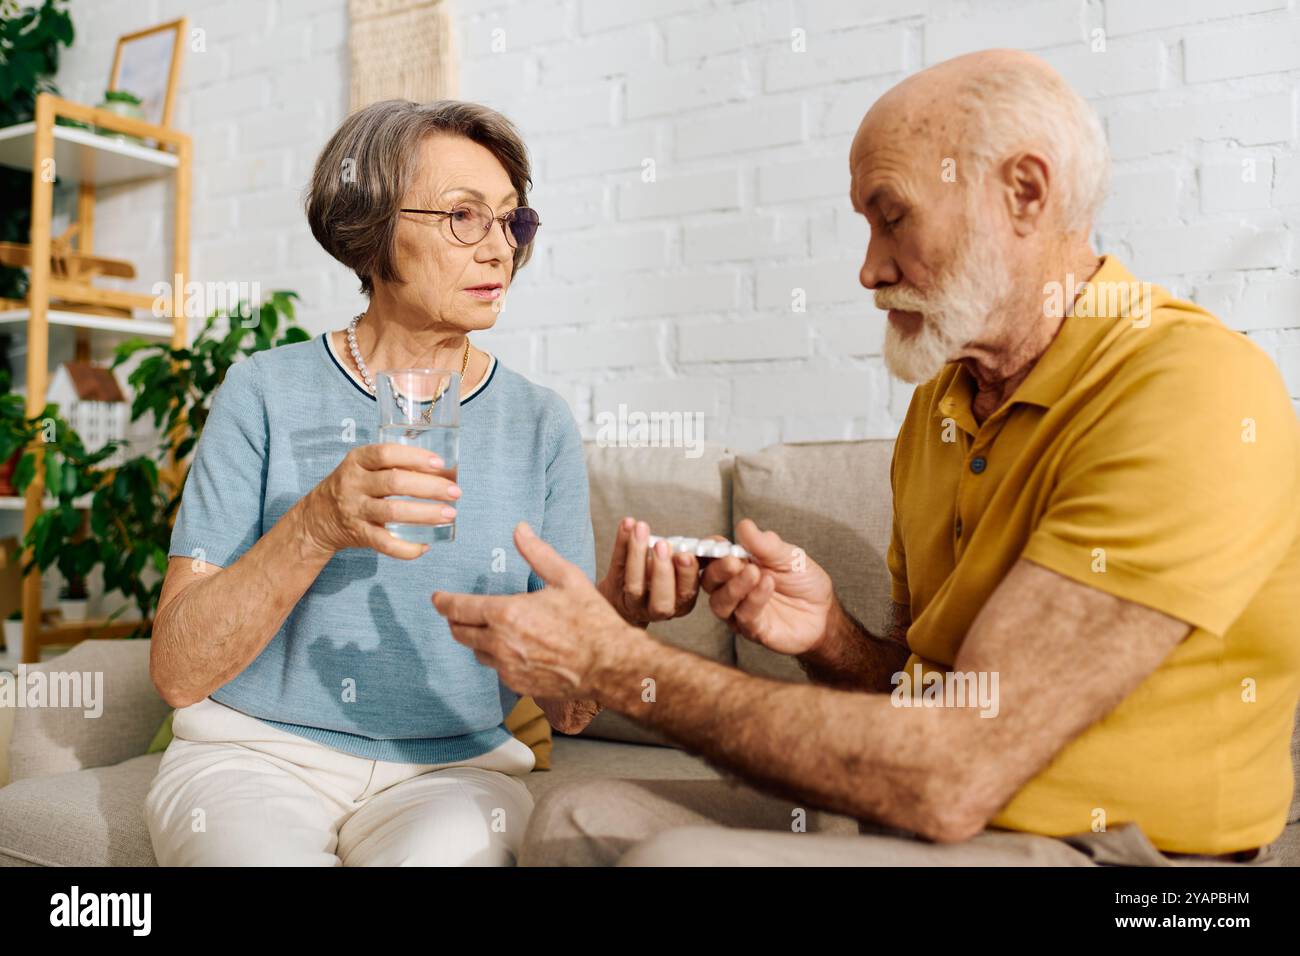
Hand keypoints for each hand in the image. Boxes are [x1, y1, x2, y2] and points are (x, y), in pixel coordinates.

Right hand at [299, 443, 460, 559]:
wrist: (318, 517)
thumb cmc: (354, 486)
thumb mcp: (364, 468)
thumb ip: (394, 466)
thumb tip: (440, 471)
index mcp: (358, 461)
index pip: (387, 453)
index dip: (415, 457)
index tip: (440, 464)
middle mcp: (354, 483)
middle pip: (395, 483)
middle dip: (430, 487)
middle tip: (455, 492)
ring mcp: (354, 509)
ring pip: (393, 512)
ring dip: (426, 514)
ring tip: (450, 514)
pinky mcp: (358, 533)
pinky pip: (384, 543)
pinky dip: (406, 548)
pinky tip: (424, 546)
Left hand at [432, 522, 633, 700]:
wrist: (609, 664)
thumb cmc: (591, 619)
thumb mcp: (566, 577)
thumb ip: (537, 553)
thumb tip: (519, 529)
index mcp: (507, 613)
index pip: (459, 609)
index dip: (443, 602)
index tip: (437, 598)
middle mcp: (500, 643)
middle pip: (460, 633)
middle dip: (455, 621)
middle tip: (457, 613)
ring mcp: (508, 667)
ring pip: (478, 653)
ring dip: (478, 640)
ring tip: (490, 629)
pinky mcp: (518, 685)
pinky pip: (497, 669)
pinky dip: (499, 657)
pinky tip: (515, 648)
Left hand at [597, 517, 701, 626]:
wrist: (627, 593)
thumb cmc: (666, 575)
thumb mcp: (687, 568)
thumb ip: (704, 555)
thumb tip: (719, 543)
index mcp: (681, 603)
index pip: (686, 593)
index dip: (686, 575)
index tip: (685, 554)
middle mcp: (658, 608)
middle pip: (661, 600)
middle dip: (663, 572)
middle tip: (662, 545)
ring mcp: (633, 601)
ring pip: (634, 585)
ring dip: (637, 554)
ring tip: (641, 529)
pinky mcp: (613, 586)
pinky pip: (617, 565)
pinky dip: (621, 543)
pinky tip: (628, 523)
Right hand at [700, 518, 834, 655]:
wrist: (823, 610)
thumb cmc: (801, 580)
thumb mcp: (787, 555)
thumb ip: (765, 544)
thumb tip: (745, 526)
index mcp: (736, 566)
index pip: (711, 557)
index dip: (709, 550)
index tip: (716, 543)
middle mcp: (732, 589)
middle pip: (709, 581)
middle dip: (719, 569)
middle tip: (733, 560)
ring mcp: (740, 611)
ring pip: (720, 602)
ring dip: (735, 586)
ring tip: (754, 573)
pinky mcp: (753, 629)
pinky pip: (745, 616)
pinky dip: (754, 599)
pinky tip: (767, 585)